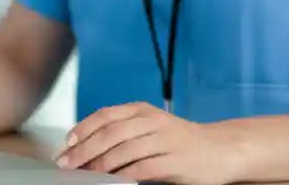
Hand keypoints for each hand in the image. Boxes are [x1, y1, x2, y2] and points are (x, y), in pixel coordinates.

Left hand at [54, 101, 239, 184]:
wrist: (221, 149)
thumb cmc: (180, 141)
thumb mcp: (151, 127)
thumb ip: (124, 131)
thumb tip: (86, 147)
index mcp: (144, 110)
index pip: (106, 115)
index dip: (83, 128)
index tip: (67, 144)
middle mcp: (153, 121)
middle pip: (111, 133)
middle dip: (85, 150)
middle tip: (67, 164)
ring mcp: (165, 140)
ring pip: (123, 151)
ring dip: (99, 165)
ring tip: (85, 176)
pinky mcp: (174, 161)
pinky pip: (142, 169)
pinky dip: (123, 176)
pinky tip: (111, 182)